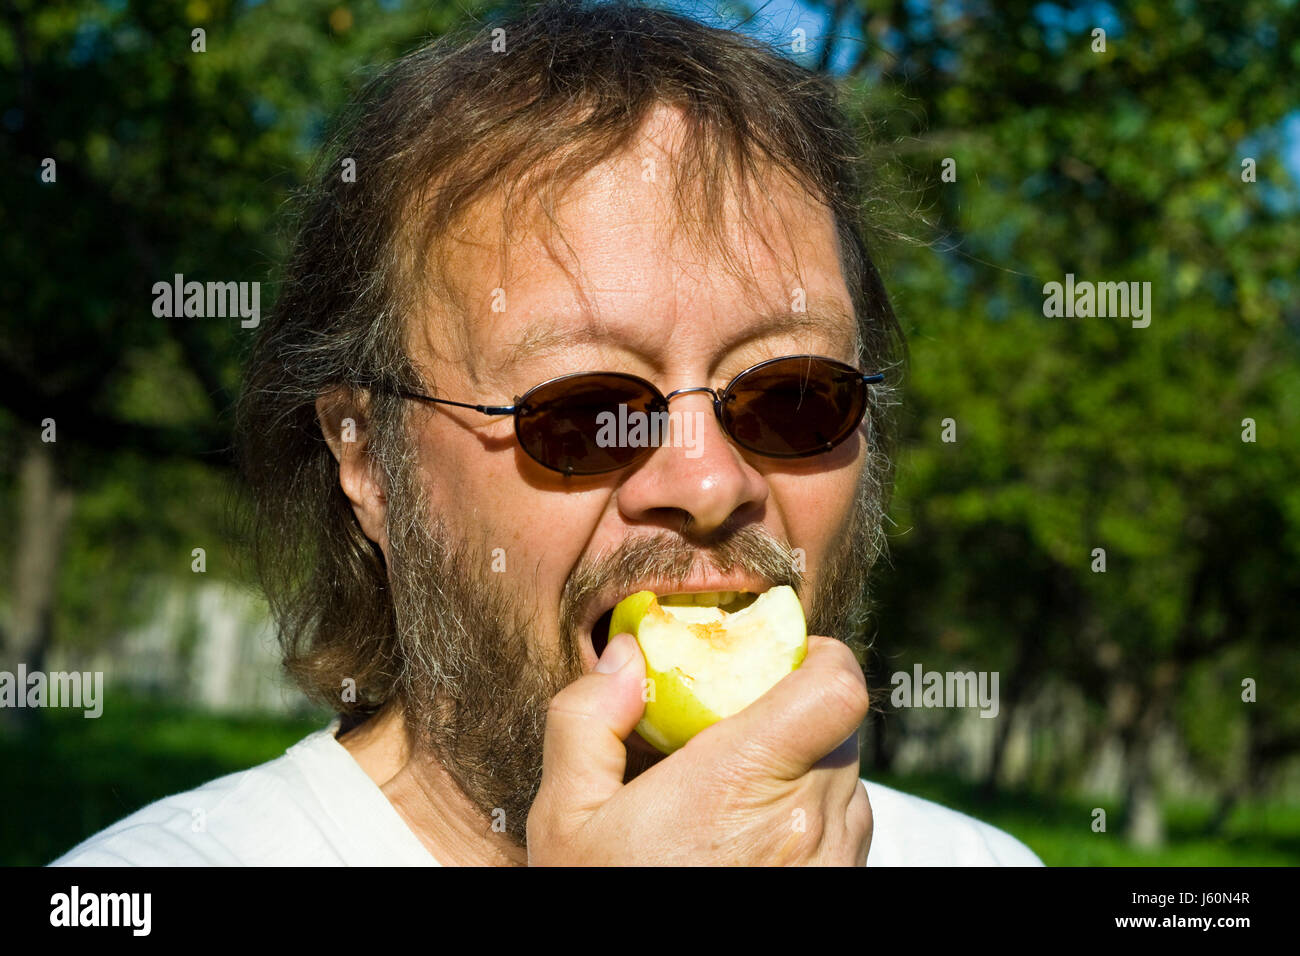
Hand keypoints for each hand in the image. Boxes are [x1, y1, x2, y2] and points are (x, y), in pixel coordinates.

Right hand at [526, 632, 871, 864]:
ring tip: (736, 795)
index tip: (785, 655)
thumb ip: (588, 721)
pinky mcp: (841, 892)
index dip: (821, 658)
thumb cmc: (604, 904)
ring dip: (806, 768)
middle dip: (793, 714)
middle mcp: (808, 823)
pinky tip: (750, 841)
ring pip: (847, 779)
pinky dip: (812, 818)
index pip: (838, 690)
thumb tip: (628, 658)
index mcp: (742, 781)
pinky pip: (846, 830)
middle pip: (838, 728)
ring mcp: (834, 865)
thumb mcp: (565, 818)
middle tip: (735, 728)